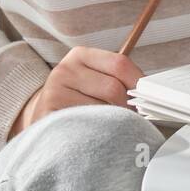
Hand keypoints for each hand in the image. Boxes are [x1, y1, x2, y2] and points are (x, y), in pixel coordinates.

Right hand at [7, 46, 144, 138]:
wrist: (41, 116)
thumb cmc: (77, 99)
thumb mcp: (94, 79)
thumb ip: (117, 79)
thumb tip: (148, 93)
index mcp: (80, 55)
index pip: (120, 64)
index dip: (138, 82)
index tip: (146, 98)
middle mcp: (64, 70)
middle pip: (113, 88)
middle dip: (127, 108)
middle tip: (131, 120)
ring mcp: (54, 92)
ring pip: (102, 111)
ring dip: (113, 123)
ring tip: (111, 129)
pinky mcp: (49, 116)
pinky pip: (87, 126)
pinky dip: (98, 133)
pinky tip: (97, 136)